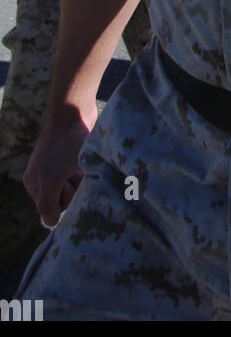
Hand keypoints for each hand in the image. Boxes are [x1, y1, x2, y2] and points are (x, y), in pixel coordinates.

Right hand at [23, 104, 94, 228]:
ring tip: (82, 162)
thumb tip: (51, 224)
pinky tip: (89, 159)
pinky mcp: (78, 158)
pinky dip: (90, 170)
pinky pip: (86, 174)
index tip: (65, 183)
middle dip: (75, 188)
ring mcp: (63, 166)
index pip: (51, 209)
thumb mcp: (51, 180)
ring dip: (84, 178)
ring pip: (79, 187)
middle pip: (66, 198)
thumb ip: (48, 205)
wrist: (74, 112)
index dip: (63, 200)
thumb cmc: (61, 147)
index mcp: (34, 184)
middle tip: (74, 170)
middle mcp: (47, 177)